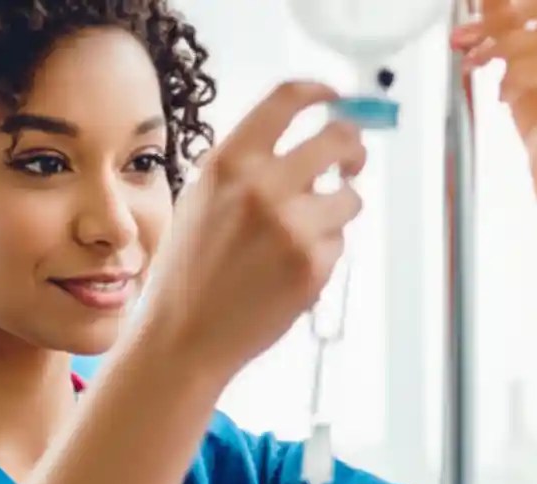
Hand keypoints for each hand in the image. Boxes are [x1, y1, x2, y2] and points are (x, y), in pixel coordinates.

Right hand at [142, 81, 366, 379]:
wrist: (183, 337)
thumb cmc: (187, 274)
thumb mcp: (200, 201)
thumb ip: (244, 169)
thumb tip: (296, 148)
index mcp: (229, 162)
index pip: (288, 100)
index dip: (320, 92)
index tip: (335, 98)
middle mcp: (262, 187)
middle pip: (338, 139)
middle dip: (353, 149)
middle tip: (351, 162)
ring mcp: (293, 226)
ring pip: (350, 197)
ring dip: (337, 211)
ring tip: (303, 236)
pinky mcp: (314, 265)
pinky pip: (340, 243)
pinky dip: (324, 254)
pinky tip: (289, 273)